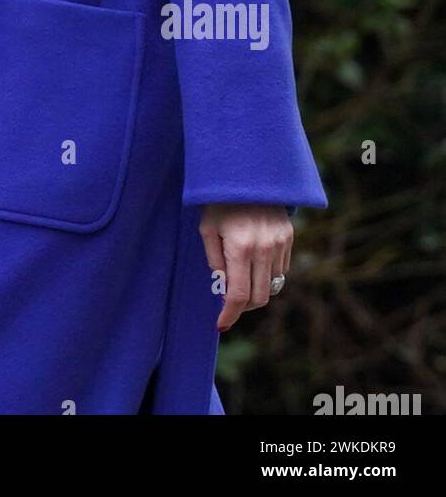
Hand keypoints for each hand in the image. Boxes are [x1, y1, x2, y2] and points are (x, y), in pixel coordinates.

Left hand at [199, 204, 292, 331]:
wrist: (247, 172)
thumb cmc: (219, 201)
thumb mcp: (207, 229)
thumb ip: (215, 263)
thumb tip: (224, 293)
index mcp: (240, 247)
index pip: (239, 295)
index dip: (230, 314)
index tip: (221, 324)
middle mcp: (264, 248)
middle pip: (259, 297)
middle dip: (243, 305)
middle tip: (229, 299)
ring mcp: (280, 243)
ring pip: (272, 285)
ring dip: (256, 289)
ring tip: (240, 274)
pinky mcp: (289, 237)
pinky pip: (281, 269)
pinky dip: (267, 273)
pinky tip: (254, 258)